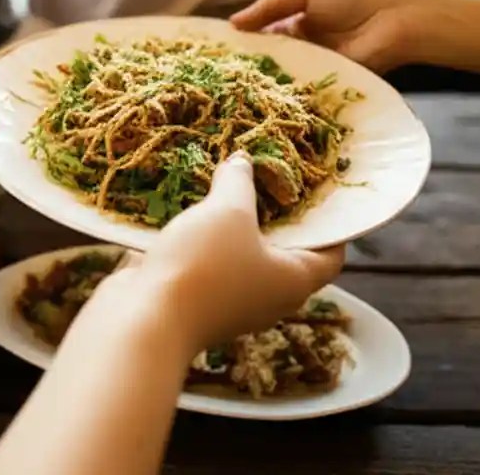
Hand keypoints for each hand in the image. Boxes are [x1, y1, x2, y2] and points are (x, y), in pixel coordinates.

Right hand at [106, 153, 344, 349]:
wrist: (146, 320)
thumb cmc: (204, 265)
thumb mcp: (227, 211)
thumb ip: (239, 181)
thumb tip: (243, 161)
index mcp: (295, 280)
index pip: (332, 254)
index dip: (333, 224)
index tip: (320, 193)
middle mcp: (272, 298)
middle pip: (288, 254)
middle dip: (279, 218)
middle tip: (271, 180)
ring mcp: (235, 305)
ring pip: (246, 260)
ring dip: (238, 229)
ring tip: (230, 191)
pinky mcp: (201, 304)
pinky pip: (214, 268)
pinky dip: (209, 244)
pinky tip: (195, 216)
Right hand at [231, 0, 428, 72]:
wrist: (397, 19)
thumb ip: (268, 6)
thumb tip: (232, 23)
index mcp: (300, 15)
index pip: (264, 29)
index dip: (243, 38)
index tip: (217, 50)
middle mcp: (306, 41)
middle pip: (271, 54)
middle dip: (250, 61)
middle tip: (220, 73)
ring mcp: (317, 63)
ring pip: (284, 72)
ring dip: (266, 77)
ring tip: (234, 86)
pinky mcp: (329, 83)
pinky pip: (303, 87)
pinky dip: (287, 90)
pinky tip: (263, 96)